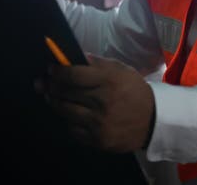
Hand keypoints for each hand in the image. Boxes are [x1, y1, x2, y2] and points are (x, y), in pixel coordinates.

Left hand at [40, 55, 154, 151]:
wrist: (153, 120)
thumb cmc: (134, 90)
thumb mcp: (120, 70)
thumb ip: (96, 63)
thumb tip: (72, 57)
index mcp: (108, 81)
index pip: (73, 75)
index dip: (57, 72)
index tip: (50, 69)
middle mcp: (102, 102)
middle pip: (66, 93)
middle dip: (50, 86)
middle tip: (42, 83)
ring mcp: (99, 123)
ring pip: (66, 111)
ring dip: (54, 102)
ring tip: (50, 97)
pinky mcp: (98, 140)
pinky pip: (73, 129)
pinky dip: (68, 121)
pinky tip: (68, 115)